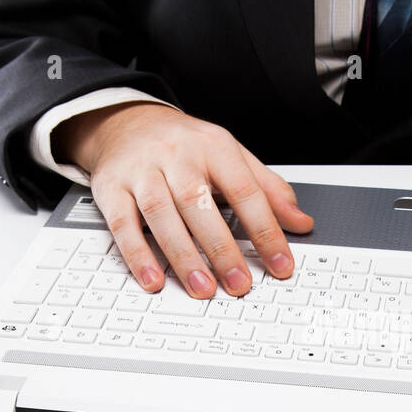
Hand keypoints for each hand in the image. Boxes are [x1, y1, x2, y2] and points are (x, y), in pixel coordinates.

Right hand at [54, 103, 313, 297]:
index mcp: (214, 147)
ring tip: (202, 288)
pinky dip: (137, 254)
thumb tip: (301, 222)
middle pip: (200, 204)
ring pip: (161, 214)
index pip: (246, 191)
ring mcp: (141, 171)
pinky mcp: (111, 188)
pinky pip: (122, 223)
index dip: (266, 230)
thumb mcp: (232, 157)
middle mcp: (177, 156)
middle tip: (239, 284)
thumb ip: (268, 189)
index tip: (281, 264)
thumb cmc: (186, 146)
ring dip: (182, 256)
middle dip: (222, 249)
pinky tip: (152, 279)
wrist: (127, 123)